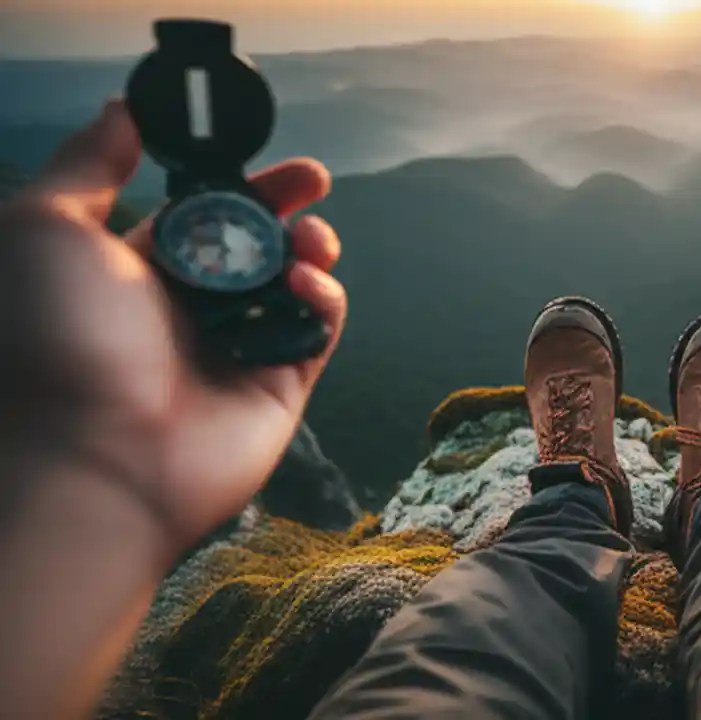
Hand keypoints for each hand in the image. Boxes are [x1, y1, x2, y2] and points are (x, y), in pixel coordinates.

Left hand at [0, 100, 347, 552]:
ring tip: (312, 239)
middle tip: (313, 178)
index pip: (194, 210)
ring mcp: (236, 347)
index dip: (229, 175)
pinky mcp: (279, 383)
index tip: (254, 145)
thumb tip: (124, 108)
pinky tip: (305, 285)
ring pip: (289, 282)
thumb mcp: (46, 227)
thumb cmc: (58, 340)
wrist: (97, 458)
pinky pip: (314, 329)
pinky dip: (321, 299)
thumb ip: (88, 162)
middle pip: (252, 240)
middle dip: (284, 203)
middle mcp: (187, 307)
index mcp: (132, 270)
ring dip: (308, 249)